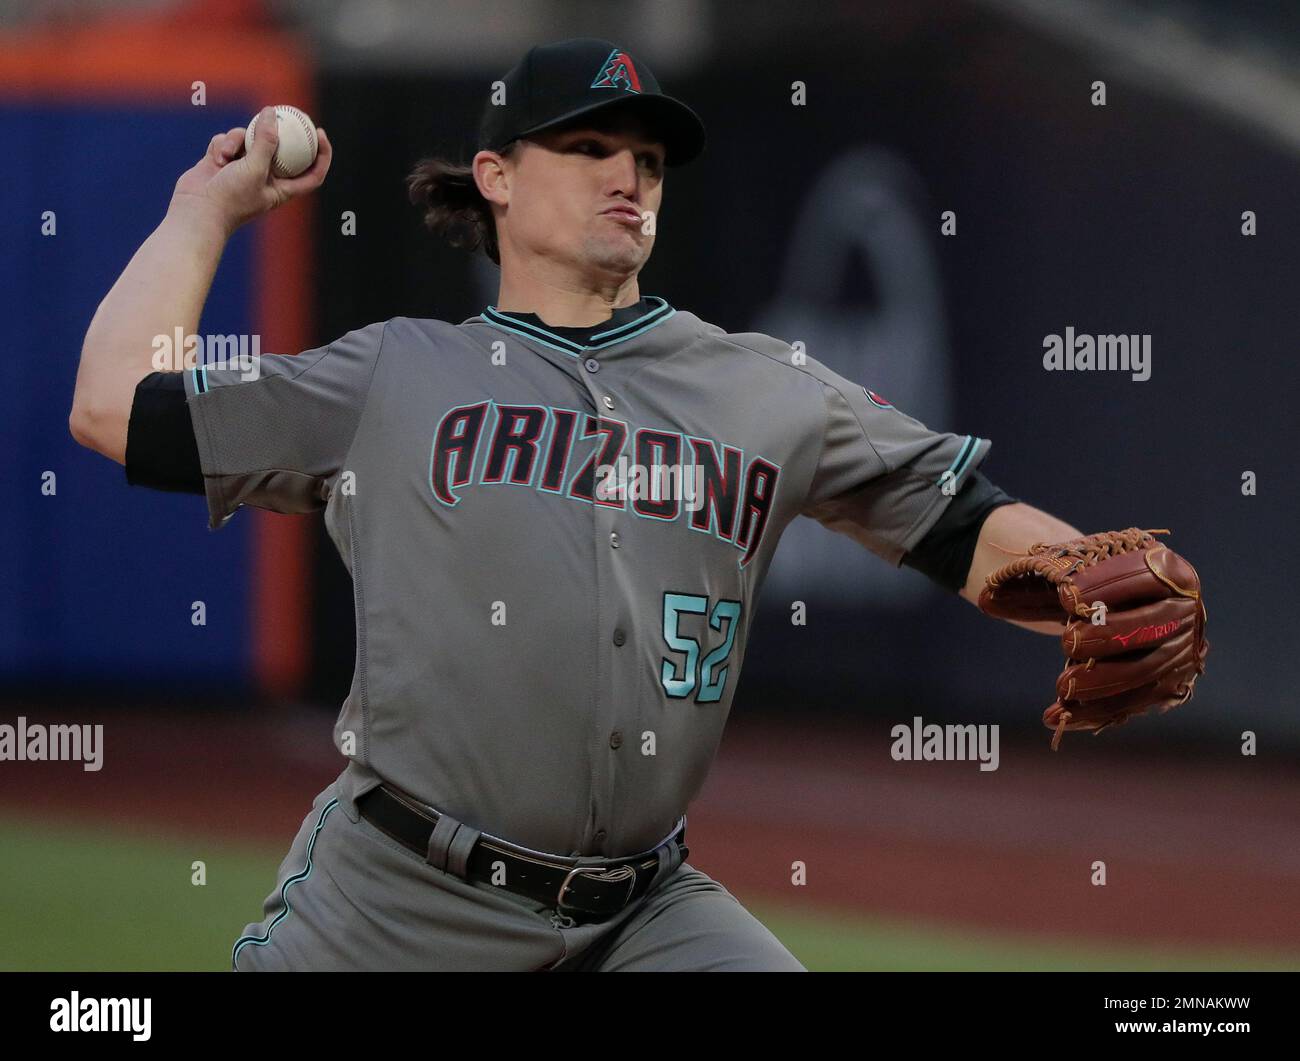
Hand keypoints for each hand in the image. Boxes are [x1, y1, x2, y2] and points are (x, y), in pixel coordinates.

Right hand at [168, 105, 332, 235]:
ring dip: (236, 140)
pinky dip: (222, 145)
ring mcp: (243, 168)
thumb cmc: (231, 198)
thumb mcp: (254, 168)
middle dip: (278, 130)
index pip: (312, 173)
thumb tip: (271, 113)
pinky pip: (227, 141)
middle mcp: (265, 178)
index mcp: (282, 189)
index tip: (320, 133)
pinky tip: (215, 159)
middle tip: (281, 111)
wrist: (197, 211)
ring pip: (248, 138)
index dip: (321, 155)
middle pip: (279, 148)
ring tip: (227, 155)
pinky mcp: (223, 161)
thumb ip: (265, 140)